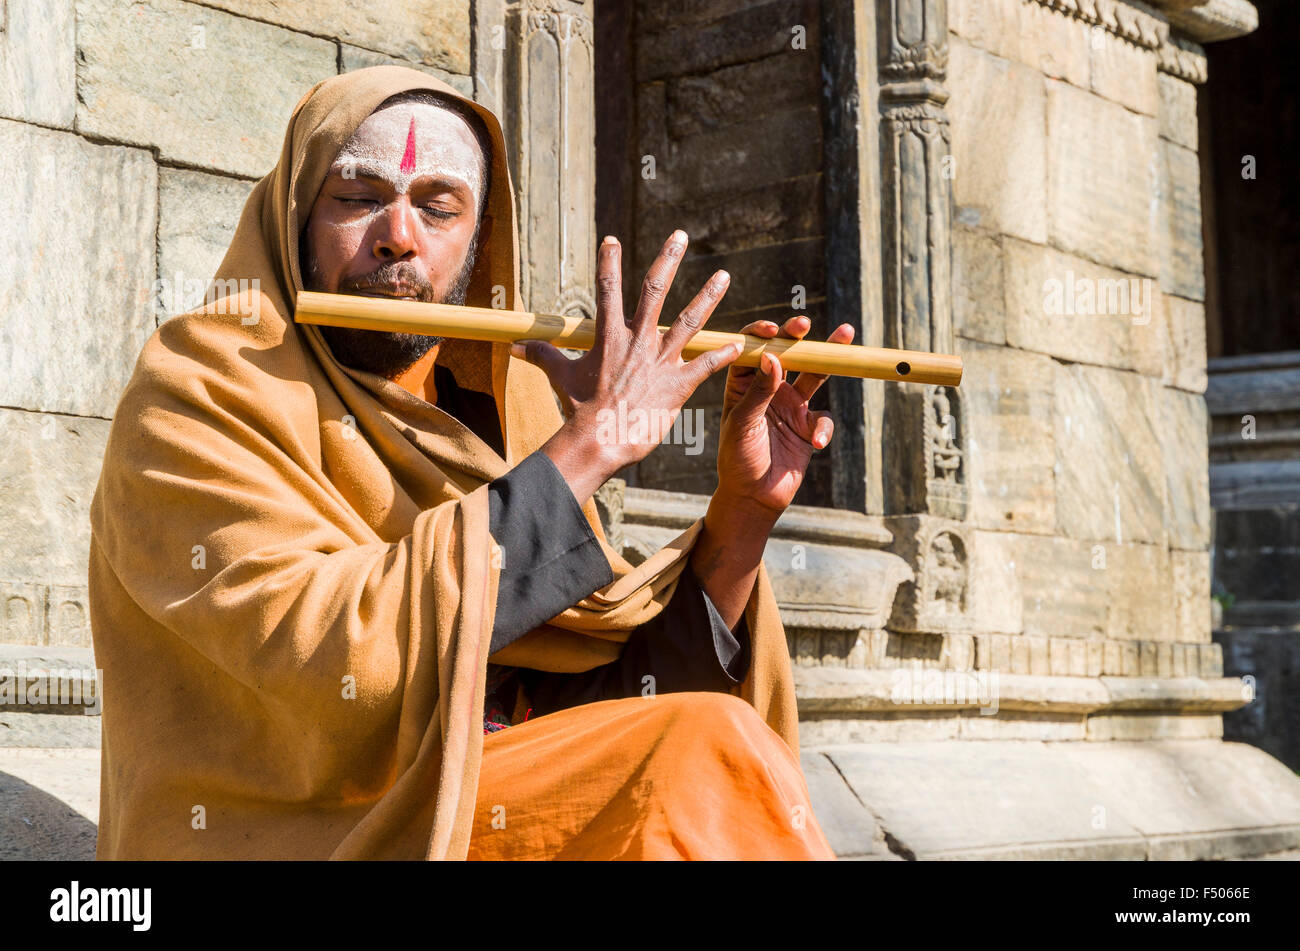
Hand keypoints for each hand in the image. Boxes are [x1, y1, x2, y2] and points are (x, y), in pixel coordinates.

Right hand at [515, 231, 741, 505]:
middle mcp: (637, 342)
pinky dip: (723, 355)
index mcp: (609, 337)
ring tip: (723, 275)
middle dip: (667, 260)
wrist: (600, 439)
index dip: (608, 263)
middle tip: (680, 235)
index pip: (607, 290)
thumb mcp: (560, 377)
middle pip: (654, 291)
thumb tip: (516, 346)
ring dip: (707, 297)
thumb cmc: (579, 410)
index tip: (612, 239)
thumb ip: (543, 355)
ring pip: (688, 321)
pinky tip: (738, 344)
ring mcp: (660, 361)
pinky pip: (705, 366)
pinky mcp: (678, 385)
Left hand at [714, 315, 855, 518]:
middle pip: (786, 353)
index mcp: (743, 385)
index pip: (751, 350)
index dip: (761, 334)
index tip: (773, 330)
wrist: (754, 496)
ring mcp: (791, 405)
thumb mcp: (742, 424)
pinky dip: (823, 428)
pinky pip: (823, 418)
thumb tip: (772, 357)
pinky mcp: (808, 426)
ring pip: (815, 374)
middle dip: (796, 335)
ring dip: (830, 357)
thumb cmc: (737, 459)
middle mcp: (768, 389)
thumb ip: (758, 392)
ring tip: (845, 336)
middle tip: (804, 322)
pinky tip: (816, 442)